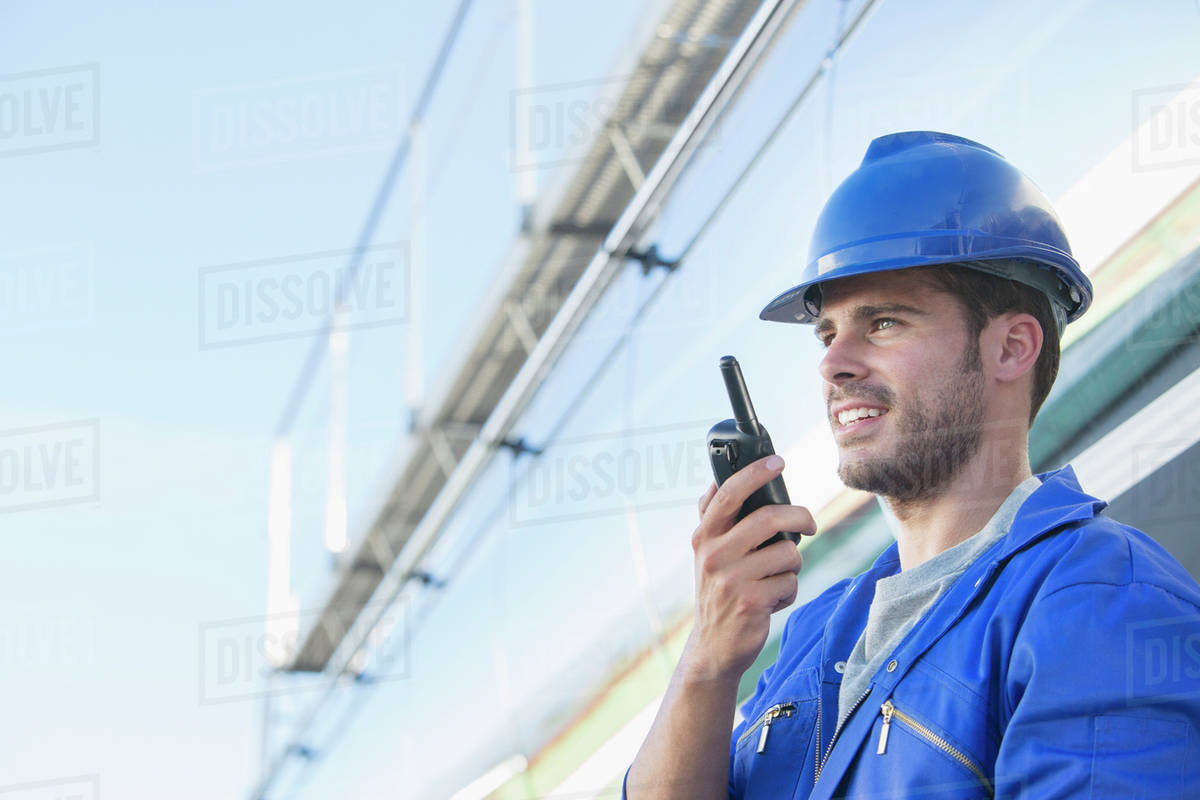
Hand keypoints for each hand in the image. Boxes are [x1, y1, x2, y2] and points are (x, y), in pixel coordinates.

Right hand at [683, 455, 813, 683]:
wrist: (713, 645)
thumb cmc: (718, 591)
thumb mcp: (708, 553)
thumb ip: (715, 520)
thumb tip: (720, 478)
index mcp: (704, 535)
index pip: (729, 493)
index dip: (755, 473)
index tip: (778, 460)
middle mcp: (714, 554)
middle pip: (769, 517)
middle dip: (800, 517)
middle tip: (809, 524)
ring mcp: (731, 579)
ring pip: (788, 552)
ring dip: (792, 565)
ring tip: (777, 577)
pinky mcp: (751, 602)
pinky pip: (790, 582)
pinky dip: (788, 590)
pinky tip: (772, 599)